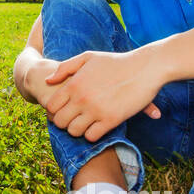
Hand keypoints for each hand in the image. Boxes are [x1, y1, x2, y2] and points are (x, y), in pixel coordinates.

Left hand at [40, 50, 164, 141]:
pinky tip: (97, 127)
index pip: (51, 107)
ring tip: (85, 123)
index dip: (54, 111)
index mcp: (74, 84)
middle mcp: (82, 99)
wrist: (144, 68)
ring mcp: (96, 110)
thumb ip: (65, 68)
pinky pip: (91, 136)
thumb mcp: (88, 58)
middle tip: (73, 119)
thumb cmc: (116, 62)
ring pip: (74, 132)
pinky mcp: (111, 120)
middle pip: (60, 122)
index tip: (63, 110)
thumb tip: (48, 81)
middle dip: (64, 122)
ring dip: (78, 130)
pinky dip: (92, 134)